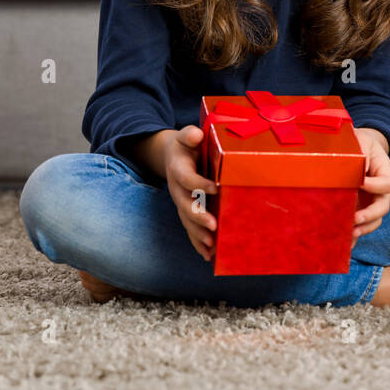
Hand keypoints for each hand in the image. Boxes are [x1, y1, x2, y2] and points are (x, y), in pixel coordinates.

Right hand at [161, 125, 218, 260]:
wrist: (172, 155)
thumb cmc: (187, 144)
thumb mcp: (186, 136)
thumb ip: (190, 135)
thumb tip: (196, 135)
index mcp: (178, 168)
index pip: (187, 178)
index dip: (200, 184)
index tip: (216, 188)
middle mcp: (176, 188)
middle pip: (185, 205)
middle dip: (198, 216)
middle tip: (213, 226)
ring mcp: (180, 201)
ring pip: (187, 220)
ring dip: (197, 234)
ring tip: (210, 247)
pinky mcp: (185, 211)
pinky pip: (189, 228)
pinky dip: (197, 242)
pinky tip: (208, 255)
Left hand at [352, 127, 389, 243]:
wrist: (357, 147)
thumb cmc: (359, 143)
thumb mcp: (360, 142)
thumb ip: (359, 154)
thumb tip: (351, 168)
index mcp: (384, 172)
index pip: (386, 183)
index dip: (375, 185)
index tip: (360, 182)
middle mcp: (380, 190)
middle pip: (383, 206)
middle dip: (370, 215)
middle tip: (355, 218)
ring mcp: (371, 201)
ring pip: (374, 220)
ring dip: (364, 228)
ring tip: (351, 234)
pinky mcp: (360, 208)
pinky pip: (361, 225)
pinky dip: (354, 236)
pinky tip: (345, 245)